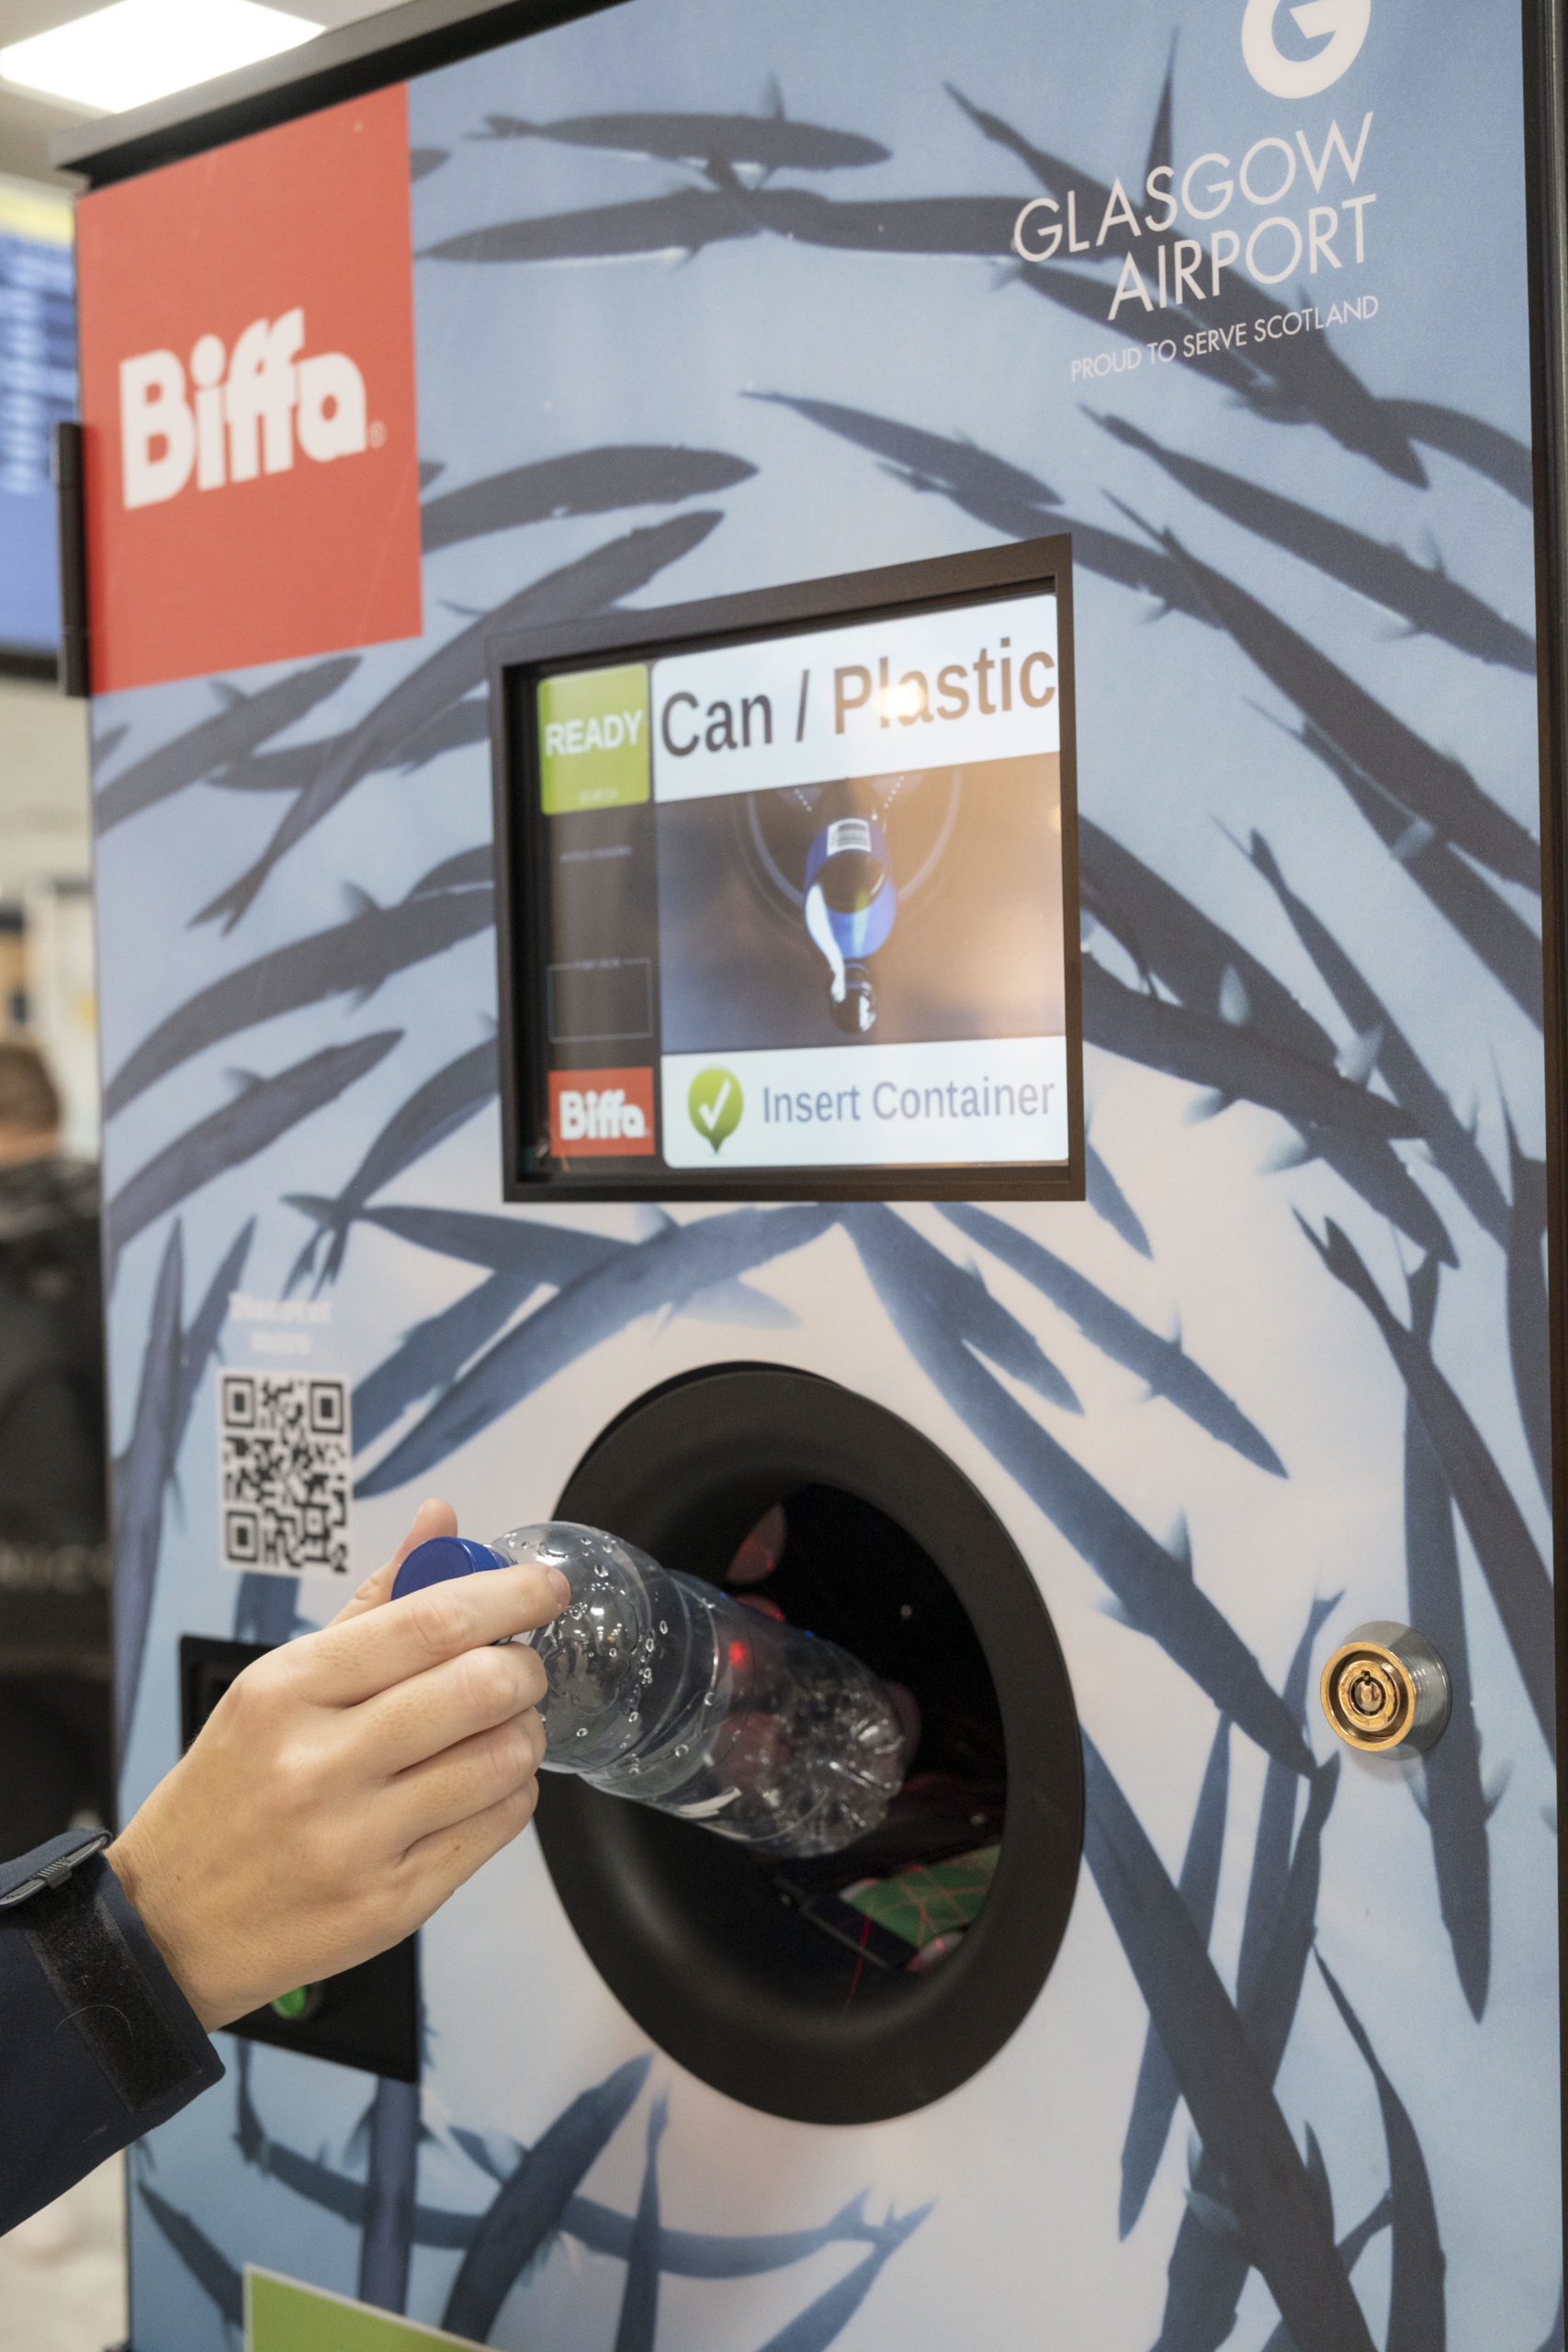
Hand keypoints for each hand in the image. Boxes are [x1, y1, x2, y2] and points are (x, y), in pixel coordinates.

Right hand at [106, 1498, 567, 2030]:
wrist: (169, 1925)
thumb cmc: (230, 1792)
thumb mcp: (274, 1686)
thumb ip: (371, 1604)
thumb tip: (441, 1522)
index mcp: (288, 1691)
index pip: (429, 1623)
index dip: (508, 1595)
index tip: (546, 1586)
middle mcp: (320, 1765)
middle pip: (480, 1688)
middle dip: (526, 1667)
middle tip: (520, 1667)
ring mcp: (358, 1841)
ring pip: (504, 1760)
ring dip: (525, 1733)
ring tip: (498, 1730)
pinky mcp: (393, 1904)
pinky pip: (499, 1828)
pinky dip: (512, 1793)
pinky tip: (481, 1786)